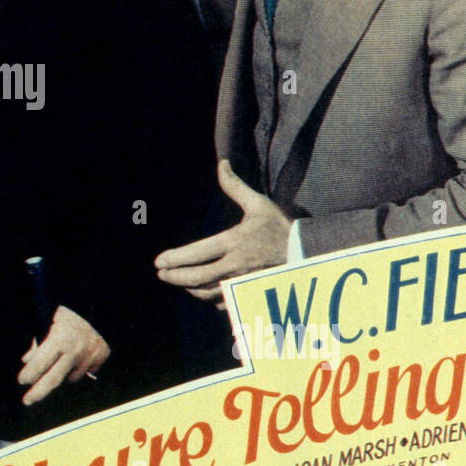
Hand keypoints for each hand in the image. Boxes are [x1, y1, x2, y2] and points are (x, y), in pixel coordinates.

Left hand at [17, 305, 110, 405]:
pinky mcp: (101, 357)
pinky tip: (78, 354)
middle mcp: (75, 351)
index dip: (28, 375)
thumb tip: (27, 361)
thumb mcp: (48, 322)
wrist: (98, 306)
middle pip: (53, 379)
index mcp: (60, 339)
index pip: (40, 364)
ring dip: (62, 372)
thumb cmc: (67, 313)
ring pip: (70, 377)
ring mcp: (89, 356)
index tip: (21, 381)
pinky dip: (78, 366)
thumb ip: (38, 344)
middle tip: (27, 401)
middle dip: (38, 392)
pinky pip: (86, 371)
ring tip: (63, 355)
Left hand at [154, 159, 290, 303]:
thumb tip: (222, 164)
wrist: (307, 252)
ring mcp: (243, 282)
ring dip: (190, 288)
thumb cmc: (280, 226)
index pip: (198, 254)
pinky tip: (204, 290)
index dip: (175, 259)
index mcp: (235, 242)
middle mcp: (236, 265)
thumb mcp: (258, 204)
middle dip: (175, 277)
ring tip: (179, 281)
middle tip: (161, 274)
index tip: (158, 262)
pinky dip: (210, 297)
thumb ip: (235, 187)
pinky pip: (224, 302)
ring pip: (208, 293)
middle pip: (198, 278)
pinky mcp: (250, 293)